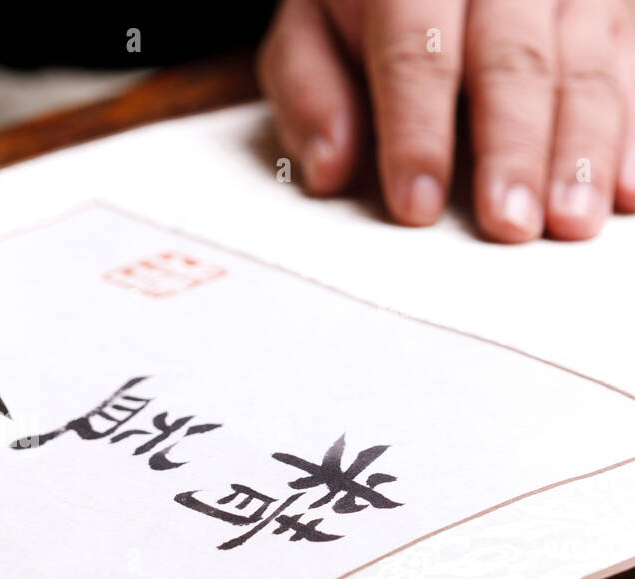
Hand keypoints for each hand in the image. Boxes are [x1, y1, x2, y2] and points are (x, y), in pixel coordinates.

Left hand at [257, 0, 634, 240]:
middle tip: (508, 224)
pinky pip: (631, 65)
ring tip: (570, 221)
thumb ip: (311, 92)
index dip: (416, 133)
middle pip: (513, 61)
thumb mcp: (308, 34)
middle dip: (512, 149)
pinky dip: (633, 133)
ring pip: (585, 64)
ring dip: (583, 150)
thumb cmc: (361, 6)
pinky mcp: (611, 8)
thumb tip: (329, 169)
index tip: (416, 205)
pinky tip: (629, 191)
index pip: (415, 55)